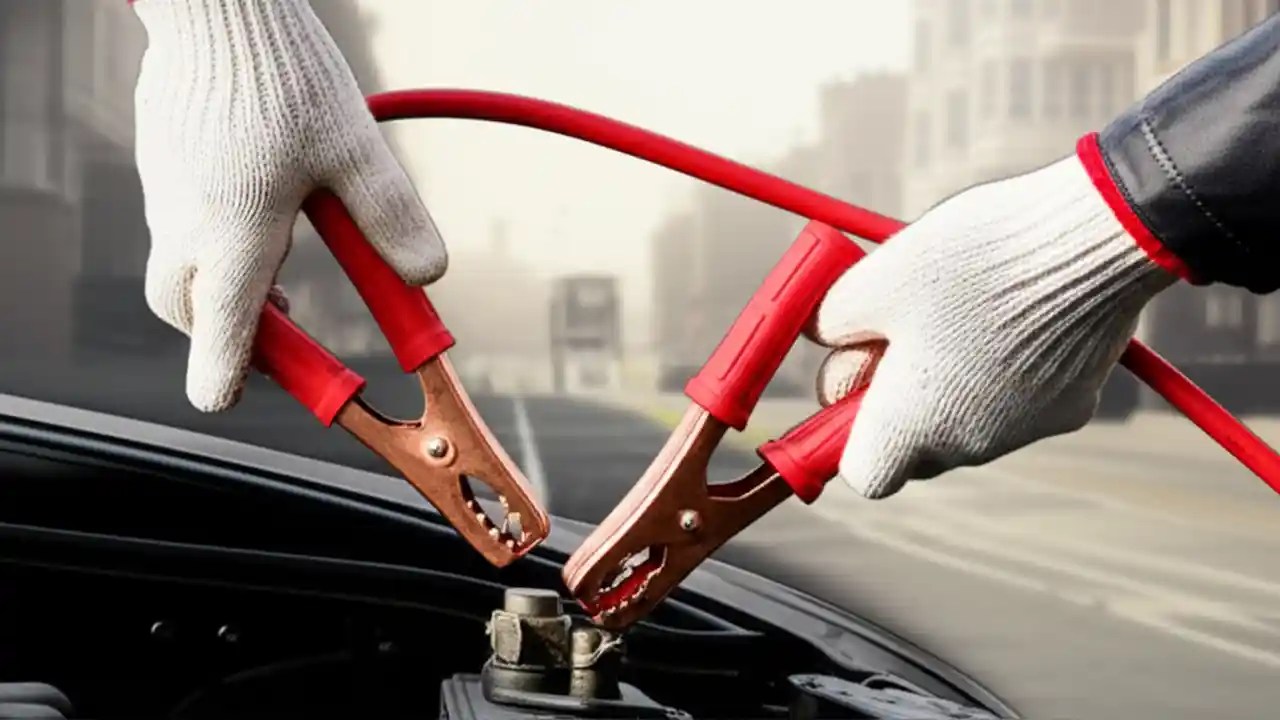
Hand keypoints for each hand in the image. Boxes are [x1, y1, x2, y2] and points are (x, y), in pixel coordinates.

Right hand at [132, 0, 445, 411]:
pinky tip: (256, 213)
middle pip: (187, 313)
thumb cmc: (283, 76)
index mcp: (233, 237)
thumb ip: (391, 218)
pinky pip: (175, 224)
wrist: (217, 7)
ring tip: (282, 285)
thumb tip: (427, 276)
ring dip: (223, 292)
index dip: (228, 375)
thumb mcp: (355, 151)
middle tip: (281, 337)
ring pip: (178, 269)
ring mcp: (163, 193)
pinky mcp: (158, 162)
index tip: (231, 398)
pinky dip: (211, 245)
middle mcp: (186, 225)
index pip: (222, 334)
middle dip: (226, 339)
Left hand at [809, 155, 1175, 498]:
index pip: (865, 475)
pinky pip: (1012, 402)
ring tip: (953, 310)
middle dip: (891, 400)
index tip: (847, 381)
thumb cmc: (978, 259)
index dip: (843, 434)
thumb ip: (831, 318)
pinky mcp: (1068, 406)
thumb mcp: (878, 277)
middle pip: (911, 448)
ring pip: (961, 422)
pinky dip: (996, 370)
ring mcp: (1026, 430)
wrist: (1096, 238)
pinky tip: (1004, 311)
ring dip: (944, 382)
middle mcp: (972, 445)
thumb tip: (816, 335)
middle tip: (891, 331)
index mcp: (917, 425)